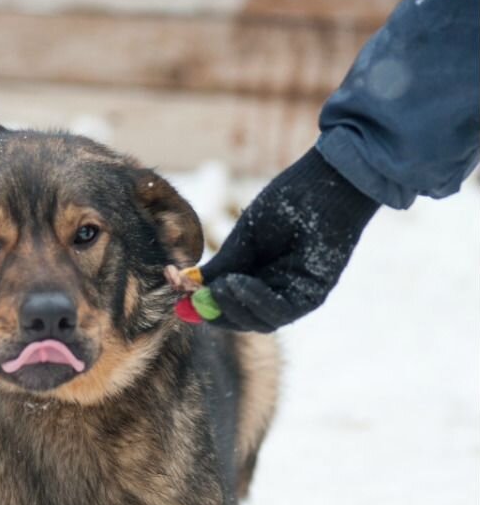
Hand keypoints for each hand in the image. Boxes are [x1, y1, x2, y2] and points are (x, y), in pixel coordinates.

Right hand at [174, 148, 379, 332]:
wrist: (327, 182)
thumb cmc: (288, 202)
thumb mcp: (245, 238)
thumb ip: (221, 266)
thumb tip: (187, 289)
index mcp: (257, 278)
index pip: (227, 305)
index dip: (202, 305)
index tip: (178, 296)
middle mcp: (275, 292)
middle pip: (240, 320)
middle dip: (214, 312)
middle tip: (194, 297)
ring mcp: (294, 296)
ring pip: (259, 322)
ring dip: (233, 308)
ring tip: (220, 286)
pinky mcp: (312, 295)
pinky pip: (279, 311)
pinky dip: (255, 302)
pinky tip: (239, 283)